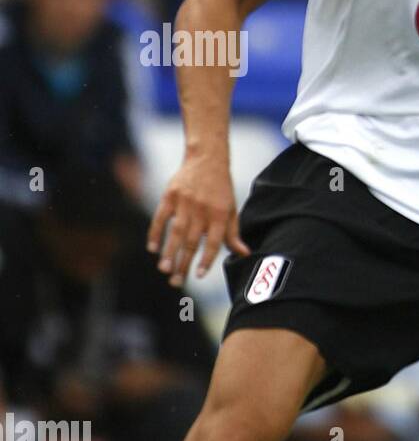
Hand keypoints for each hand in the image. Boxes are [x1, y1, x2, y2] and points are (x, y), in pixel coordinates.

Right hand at [147, 151, 248, 285]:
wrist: (207, 159)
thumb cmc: (221, 189)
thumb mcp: (231, 209)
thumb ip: (233, 233)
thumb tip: (243, 254)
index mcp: (219, 215)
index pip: (213, 242)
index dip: (206, 260)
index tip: (199, 276)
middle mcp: (202, 210)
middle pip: (192, 241)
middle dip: (184, 262)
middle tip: (176, 282)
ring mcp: (185, 202)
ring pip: (176, 232)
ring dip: (169, 251)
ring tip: (164, 269)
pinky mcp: (170, 195)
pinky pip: (161, 216)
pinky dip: (156, 232)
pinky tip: (153, 248)